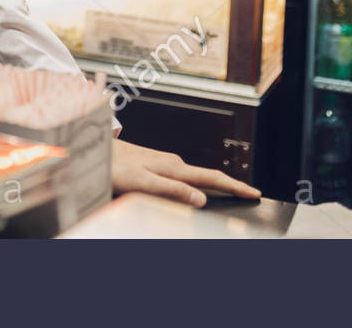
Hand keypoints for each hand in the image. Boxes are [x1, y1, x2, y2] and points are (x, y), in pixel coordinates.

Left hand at [112, 138, 260, 207]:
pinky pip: (184, 176)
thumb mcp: (144, 183)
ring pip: (196, 176)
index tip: (253, 192)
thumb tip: (200, 199)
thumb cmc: (116, 167)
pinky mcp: (157, 164)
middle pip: (208, 176)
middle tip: (248, 194)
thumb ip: (172, 190)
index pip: (212, 178)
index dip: (235, 186)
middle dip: (230, 185)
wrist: (98, 152)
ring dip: (214, 184)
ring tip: (230, 192)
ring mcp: (165, 162)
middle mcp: (172, 162)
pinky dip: (197, 182)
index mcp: (174, 168)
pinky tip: (196, 188)